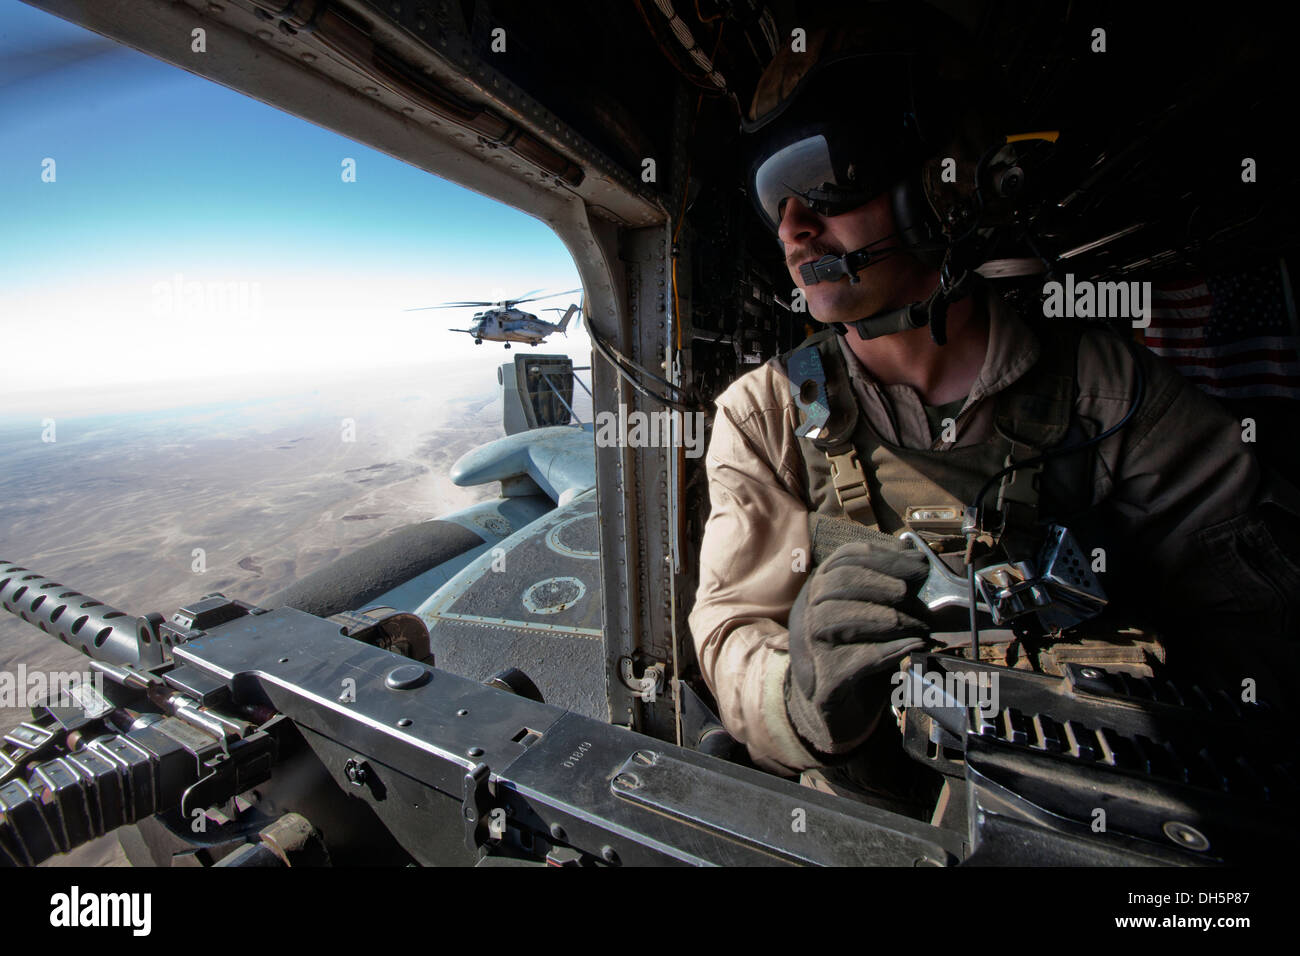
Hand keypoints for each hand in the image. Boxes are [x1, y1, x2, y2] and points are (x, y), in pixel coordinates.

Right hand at [784, 538, 930, 756]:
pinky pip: (850, 661)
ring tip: (915, 625)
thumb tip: (919, 559)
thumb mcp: (877, 618)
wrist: (843, 716)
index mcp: (819, 594)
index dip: (880, 558)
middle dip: (876, 583)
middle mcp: (806, 617)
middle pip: (832, 585)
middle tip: (910, 595)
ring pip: (830, 620)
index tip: (917, 566)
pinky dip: (886, 651)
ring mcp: (810, 651)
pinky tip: (914, 647)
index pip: (841, 561)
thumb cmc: (862, 658)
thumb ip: (892, 592)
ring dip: (879, 617)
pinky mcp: (824, 684)